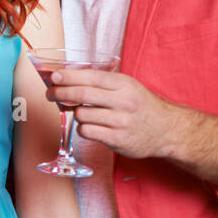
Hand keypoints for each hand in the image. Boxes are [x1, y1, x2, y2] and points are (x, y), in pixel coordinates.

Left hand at [48, 68, 175, 159]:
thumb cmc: (141, 105)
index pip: (90, 77)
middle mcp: (123, 102)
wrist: (167, 130)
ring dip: (75, 113)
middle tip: (50, 94)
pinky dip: (83, 128)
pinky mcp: (117, 140)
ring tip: (82, 112)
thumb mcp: (127, 86)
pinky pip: (86, 131)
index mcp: (124, 84)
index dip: (68, 76)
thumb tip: (65, 77)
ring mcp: (121, 122)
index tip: (53, 77)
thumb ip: (101, 82)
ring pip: (81, 114)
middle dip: (59, 93)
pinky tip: (91, 125)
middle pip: (81, 94)